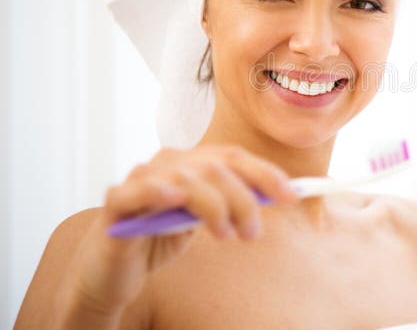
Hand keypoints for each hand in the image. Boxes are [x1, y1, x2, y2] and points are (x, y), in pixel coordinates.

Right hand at [60, 144, 298, 315]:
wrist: (113, 270)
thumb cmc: (160, 238)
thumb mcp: (206, 218)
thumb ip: (232, 201)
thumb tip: (277, 192)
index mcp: (191, 162)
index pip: (234, 157)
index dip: (265, 172)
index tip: (292, 194)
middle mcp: (167, 163)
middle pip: (214, 168)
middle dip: (243, 199)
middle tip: (253, 232)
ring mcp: (140, 180)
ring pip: (185, 179)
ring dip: (213, 206)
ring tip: (226, 235)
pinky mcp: (116, 204)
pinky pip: (136, 190)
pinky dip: (157, 190)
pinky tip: (175, 199)